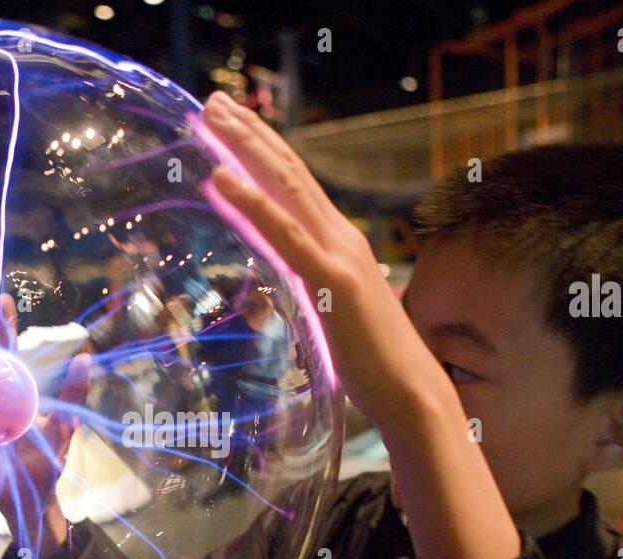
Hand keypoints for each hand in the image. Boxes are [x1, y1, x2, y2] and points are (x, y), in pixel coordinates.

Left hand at [200, 91, 519, 558]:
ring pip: (286, 186)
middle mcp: (341, 238)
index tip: (229, 127)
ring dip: (246, 148)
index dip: (262, 154)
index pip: (295, 187)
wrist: (412, 392)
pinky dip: (252, 203)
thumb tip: (285, 280)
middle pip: (289, 172)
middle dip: (248, 133)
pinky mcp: (330, 281)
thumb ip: (310, 288)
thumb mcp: (331, 314)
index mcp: (340, 245)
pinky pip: (284, 233)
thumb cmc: (373, 364)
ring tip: (211, 117)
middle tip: (211, 101)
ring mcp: (338, 255)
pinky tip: (221, 179)